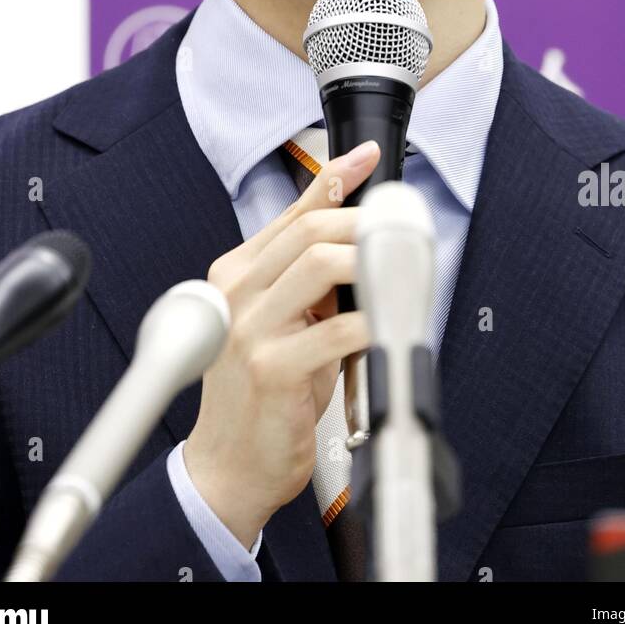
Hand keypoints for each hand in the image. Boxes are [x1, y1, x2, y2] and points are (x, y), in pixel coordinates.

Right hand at [182, 140, 379, 548]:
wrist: (229, 465)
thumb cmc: (262, 393)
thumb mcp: (280, 321)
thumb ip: (304, 279)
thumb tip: (354, 236)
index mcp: (235, 275)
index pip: (291, 214)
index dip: (333, 179)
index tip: (366, 158)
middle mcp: (235, 294)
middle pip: (309, 231)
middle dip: (361, 224)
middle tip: (395, 233)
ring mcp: (248, 329)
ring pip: (321, 265)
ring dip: (370, 265)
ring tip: (394, 277)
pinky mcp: (271, 368)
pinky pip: (336, 329)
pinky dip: (371, 324)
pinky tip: (384, 330)